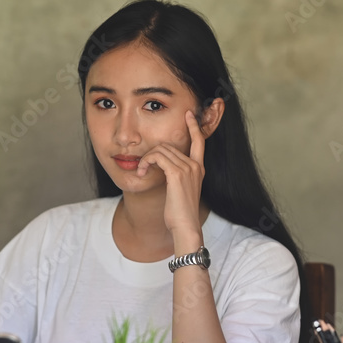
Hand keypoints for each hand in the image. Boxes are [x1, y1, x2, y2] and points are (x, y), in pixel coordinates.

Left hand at [136, 110, 205, 241]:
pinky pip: (157, 157)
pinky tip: (142, 172)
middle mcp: (195, 166)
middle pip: (169, 145)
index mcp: (199, 168)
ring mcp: (187, 169)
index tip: (189, 115)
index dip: (194, 126)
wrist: (185, 226)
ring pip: (161, 150)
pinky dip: (146, 162)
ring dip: (146, 159)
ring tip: (142, 171)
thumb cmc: (180, 214)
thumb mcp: (181, 191)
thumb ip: (177, 177)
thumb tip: (165, 170)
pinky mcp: (177, 174)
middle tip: (144, 166)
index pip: (199, 141)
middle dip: (152, 153)